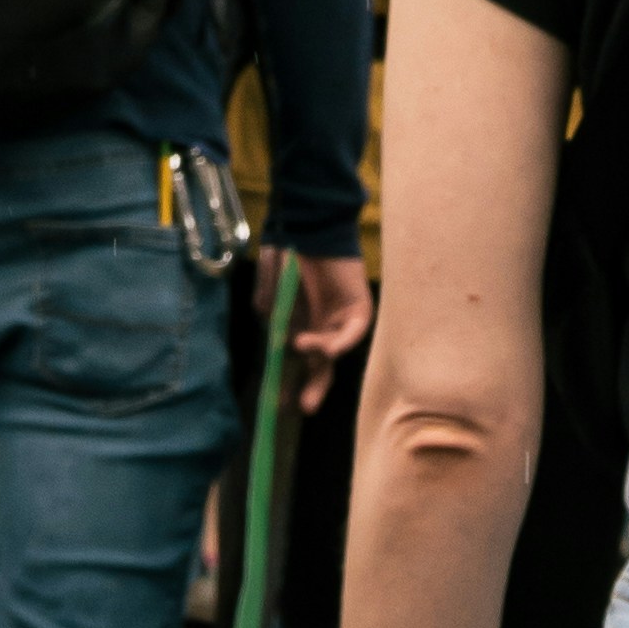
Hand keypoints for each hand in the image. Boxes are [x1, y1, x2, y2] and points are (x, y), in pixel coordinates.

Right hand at [258, 241, 373, 406]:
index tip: (279, 402)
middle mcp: (322, 325)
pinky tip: (324, 346)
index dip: (289, 380)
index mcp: (300, 322)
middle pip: (320, 365)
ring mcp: (341, 319)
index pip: (298, 359)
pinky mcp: (358, 309)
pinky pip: (351, 333)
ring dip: (317, 353)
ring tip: (301, 344)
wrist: (309, 220)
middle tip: (301, 407)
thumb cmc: (288, 248)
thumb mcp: (270, 282)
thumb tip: (273, 333)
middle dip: (312, 387)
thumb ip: (269, 308)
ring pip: (333, 350)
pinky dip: (338, 342)